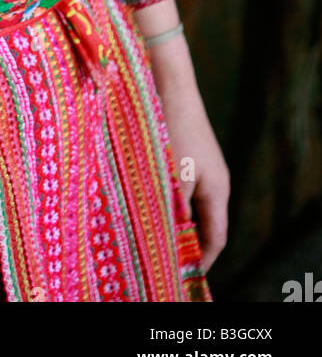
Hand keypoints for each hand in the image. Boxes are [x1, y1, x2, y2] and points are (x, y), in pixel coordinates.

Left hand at [150, 59, 230, 272]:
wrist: (165, 80)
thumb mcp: (171, 175)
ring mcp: (198, 164)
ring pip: (185, 202)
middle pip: (202, 222)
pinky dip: (162, 196)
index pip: (217, 237)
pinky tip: (140, 199)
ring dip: (170, 217)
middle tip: (161, 259)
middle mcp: (212, 179)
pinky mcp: (181, 150)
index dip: (203, 260)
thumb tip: (168, 242)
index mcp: (217, 189)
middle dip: (185, 242)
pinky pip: (175, 184)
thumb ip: (172, 210)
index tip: (185, 276)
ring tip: (146, 233)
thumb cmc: (170, 127)